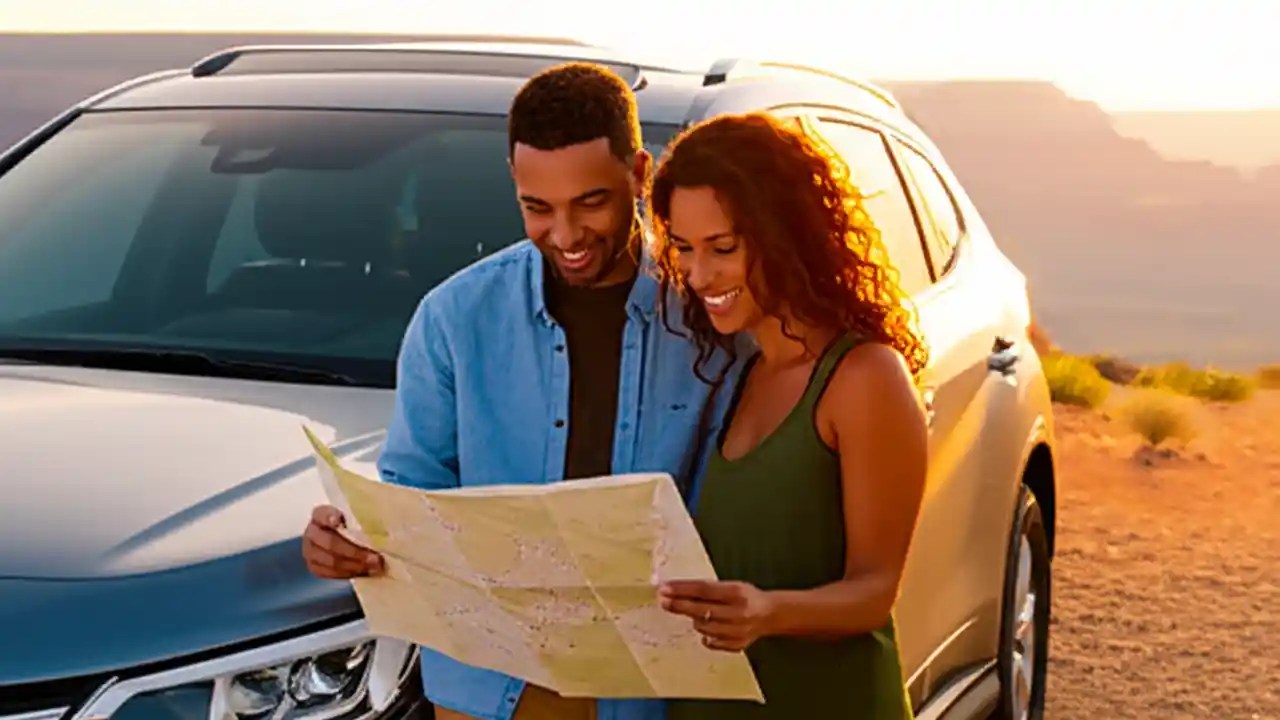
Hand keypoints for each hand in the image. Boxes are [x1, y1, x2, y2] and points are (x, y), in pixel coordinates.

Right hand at [302, 505, 383, 578]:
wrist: (342, 538)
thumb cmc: (354, 524)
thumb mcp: (357, 516)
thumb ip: (364, 518)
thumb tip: (387, 520)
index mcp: (321, 514)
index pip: (322, 514)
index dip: (329, 517)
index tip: (338, 521)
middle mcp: (312, 531)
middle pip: (329, 542)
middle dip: (354, 552)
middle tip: (375, 558)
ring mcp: (310, 550)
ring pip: (330, 561)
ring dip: (354, 566)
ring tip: (373, 568)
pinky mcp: (314, 566)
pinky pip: (329, 573)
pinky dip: (348, 574)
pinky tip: (363, 572)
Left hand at [659, 579, 776, 651]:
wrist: (770, 614)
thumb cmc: (745, 596)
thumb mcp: (730, 585)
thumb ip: (708, 589)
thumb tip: (676, 591)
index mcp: (736, 592)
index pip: (703, 590)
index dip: (681, 590)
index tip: (664, 589)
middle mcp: (738, 612)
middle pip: (701, 610)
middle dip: (679, 605)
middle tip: (663, 600)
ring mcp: (738, 631)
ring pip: (704, 628)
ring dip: (694, 620)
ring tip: (695, 613)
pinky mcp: (737, 645)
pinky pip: (712, 642)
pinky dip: (706, 635)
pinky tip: (707, 629)